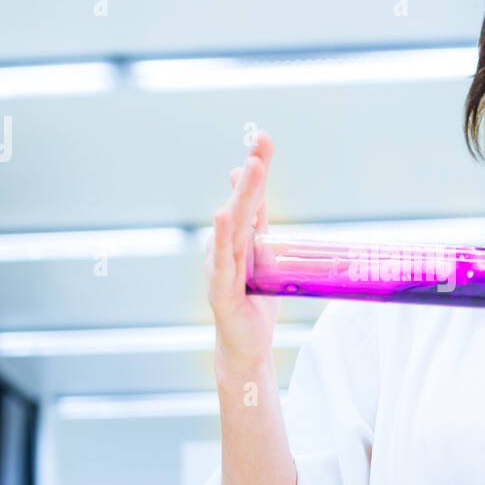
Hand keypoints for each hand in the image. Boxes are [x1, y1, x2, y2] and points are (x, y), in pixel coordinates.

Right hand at [205, 131, 279, 371]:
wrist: (245, 347)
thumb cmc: (254, 300)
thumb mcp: (264, 256)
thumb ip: (258, 224)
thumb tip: (254, 186)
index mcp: (237, 238)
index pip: (249, 197)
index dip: (256, 168)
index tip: (264, 137)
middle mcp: (224, 247)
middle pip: (240, 205)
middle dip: (252, 174)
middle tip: (260, 144)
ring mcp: (220, 267)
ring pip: (233, 227)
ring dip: (241, 197)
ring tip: (248, 169)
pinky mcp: (220, 290)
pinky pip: (223, 262)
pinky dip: (223, 238)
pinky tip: (222, 216)